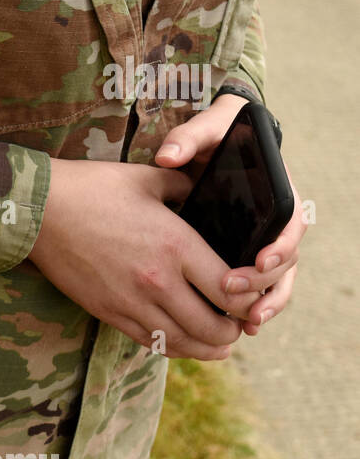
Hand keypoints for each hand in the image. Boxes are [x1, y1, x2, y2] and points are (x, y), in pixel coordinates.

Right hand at [29, 158, 254, 359]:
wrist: (39, 210)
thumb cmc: (92, 188)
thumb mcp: (148, 179)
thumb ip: (186, 187)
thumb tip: (206, 190)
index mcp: (176, 246)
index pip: (231, 291)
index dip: (250, 299)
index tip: (252, 294)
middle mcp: (158, 282)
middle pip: (213, 327)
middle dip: (234, 330)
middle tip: (240, 322)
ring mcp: (131, 302)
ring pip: (183, 343)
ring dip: (208, 347)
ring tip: (220, 342)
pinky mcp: (108, 313)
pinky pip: (150, 343)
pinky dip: (174, 348)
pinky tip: (183, 342)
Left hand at [155, 93, 305, 333]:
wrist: (213, 145)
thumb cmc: (214, 136)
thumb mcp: (204, 130)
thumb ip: (189, 138)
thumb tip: (168, 157)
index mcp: (277, 193)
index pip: (290, 224)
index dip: (280, 246)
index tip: (260, 259)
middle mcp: (276, 223)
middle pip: (284, 260)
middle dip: (263, 281)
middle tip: (234, 292)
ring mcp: (262, 243)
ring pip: (276, 281)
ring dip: (264, 303)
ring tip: (247, 323)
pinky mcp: (245, 257)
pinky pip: (257, 288)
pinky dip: (252, 307)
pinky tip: (242, 327)